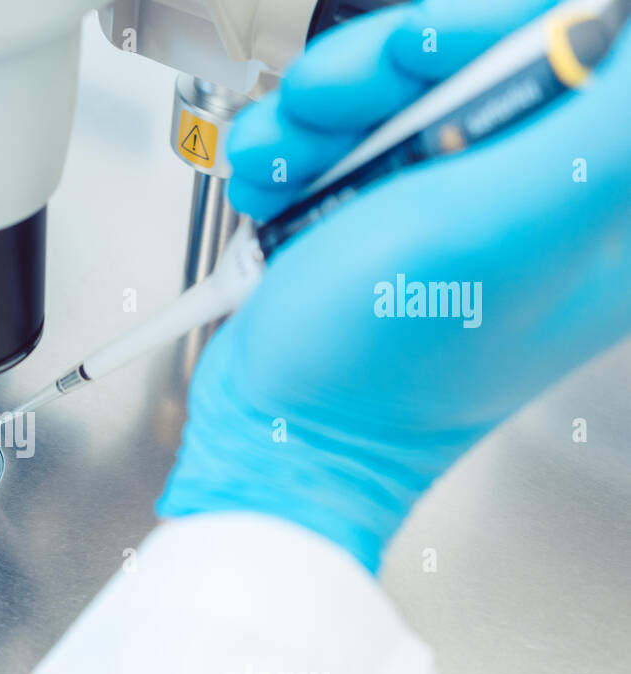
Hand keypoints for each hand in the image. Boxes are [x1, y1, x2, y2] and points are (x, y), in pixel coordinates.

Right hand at [158, 0, 630, 571]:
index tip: (425, 51)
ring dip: (324, 114)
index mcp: (601, 213)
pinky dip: (301, 150)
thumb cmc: (368, 370)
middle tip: (329, 102)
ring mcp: (459, 216)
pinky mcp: (391, 224)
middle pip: (487, 63)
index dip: (500, 31)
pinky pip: (355, 142)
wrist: (271, 437)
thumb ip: (591, 132)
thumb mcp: (485, 231)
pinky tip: (274, 185)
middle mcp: (538, 208)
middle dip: (386, 71)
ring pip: (408, 97)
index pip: (592, 58)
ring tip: (282, 162)